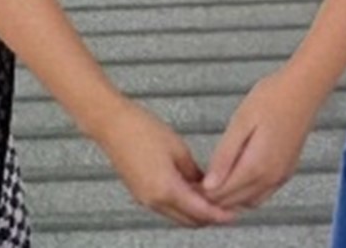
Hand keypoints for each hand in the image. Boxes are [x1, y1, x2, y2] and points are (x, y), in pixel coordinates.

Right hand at [91, 99, 235, 226]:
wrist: (112, 124)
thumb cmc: (142, 130)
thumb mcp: (178, 149)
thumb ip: (195, 173)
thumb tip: (207, 186)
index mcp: (166, 190)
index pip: (200, 212)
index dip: (219, 215)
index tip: (233, 214)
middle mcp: (154, 200)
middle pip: (189, 220)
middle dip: (209, 216)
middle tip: (226, 207)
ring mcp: (144, 199)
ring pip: (177, 215)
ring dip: (194, 211)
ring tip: (211, 198)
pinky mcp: (139, 193)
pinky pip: (165, 206)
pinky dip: (180, 204)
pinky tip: (191, 191)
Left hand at [202, 67, 319, 209]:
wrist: (303, 89)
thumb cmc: (271, 99)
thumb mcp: (240, 123)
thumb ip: (224, 157)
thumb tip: (209, 185)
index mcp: (256, 166)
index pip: (222, 195)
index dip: (201, 193)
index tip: (189, 183)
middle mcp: (270, 178)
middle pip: (234, 203)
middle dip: (213, 198)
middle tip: (196, 182)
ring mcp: (280, 176)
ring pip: (249, 202)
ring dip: (230, 197)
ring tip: (214, 179)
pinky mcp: (286, 172)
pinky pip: (263, 194)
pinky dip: (246, 193)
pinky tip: (235, 177)